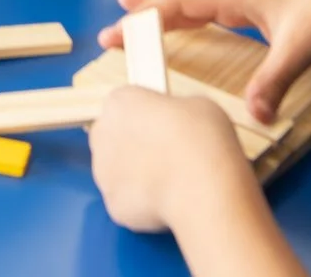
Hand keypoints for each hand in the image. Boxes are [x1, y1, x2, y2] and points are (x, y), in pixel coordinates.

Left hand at [91, 87, 298, 276]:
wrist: (206, 192)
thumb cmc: (206, 140)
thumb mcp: (200, 106)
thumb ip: (177, 111)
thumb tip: (177, 122)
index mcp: (120, 101)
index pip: (126, 102)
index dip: (148, 113)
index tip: (167, 125)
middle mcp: (103, 136)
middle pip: (117, 135)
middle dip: (140, 143)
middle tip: (175, 153)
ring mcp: (105, 174)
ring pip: (121, 169)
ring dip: (141, 172)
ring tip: (177, 179)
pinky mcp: (114, 208)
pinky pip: (129, 200)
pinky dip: (145, 202)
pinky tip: (172, 201)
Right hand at [102, 0, 310, 127]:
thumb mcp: (301, 46)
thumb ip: (273, 79)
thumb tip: (250, 114)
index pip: (179, 6)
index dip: (144, 19)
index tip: (114, 32)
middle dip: (149, 10)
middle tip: (116, 18)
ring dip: (174, 3)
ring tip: (147, 2)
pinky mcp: (274, 0)